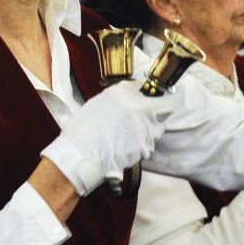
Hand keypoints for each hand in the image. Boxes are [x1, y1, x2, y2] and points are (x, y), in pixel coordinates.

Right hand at [41, 82, 172, 196]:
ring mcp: (142, 126)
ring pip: (158, 129)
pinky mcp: (143, 145)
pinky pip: (148, 146)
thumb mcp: (99, 103)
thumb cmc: (83, 132)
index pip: (154, 89)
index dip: (155, 98)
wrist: (78, 155)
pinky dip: (140, 149)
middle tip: (144, 123)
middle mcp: (137, 106)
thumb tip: (136, 98)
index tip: (153, 102)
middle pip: (164, 108)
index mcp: (123, 92)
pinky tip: (125, 149)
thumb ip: (121, 99)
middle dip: (157, 116)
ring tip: (129, 139)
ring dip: (149, 133)